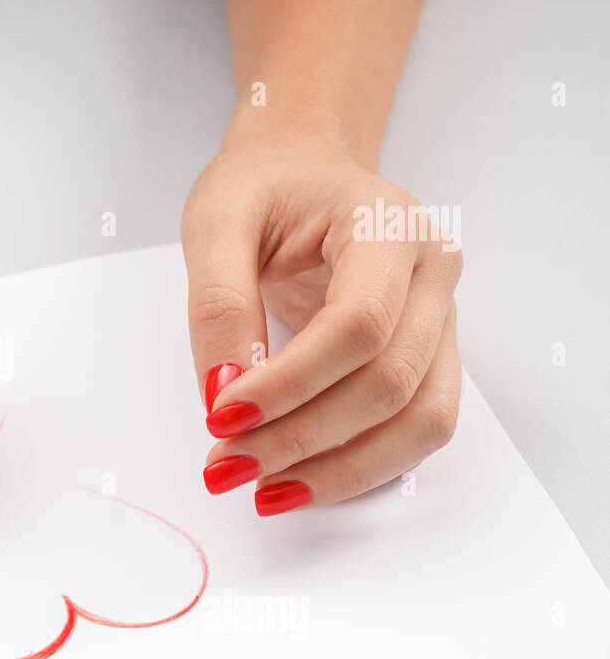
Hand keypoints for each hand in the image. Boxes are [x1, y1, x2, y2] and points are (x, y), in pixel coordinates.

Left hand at [181, 123, 462, 515]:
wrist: (301, 168)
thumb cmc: (263, 188)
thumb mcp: (217, 221)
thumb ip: (219, 304)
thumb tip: (224, 397)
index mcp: (388, 225)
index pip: (357, 324)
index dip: (289, 383)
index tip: (220, 416)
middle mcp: (432, 274)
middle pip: (388, 382)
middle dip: (301, 437)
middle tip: (224, 465)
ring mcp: (443, 319)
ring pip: (419, 421)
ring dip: (339, 469)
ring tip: (262, 490)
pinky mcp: (431, 358)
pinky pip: (417, 430)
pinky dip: (362, 467)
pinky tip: (299, 481)